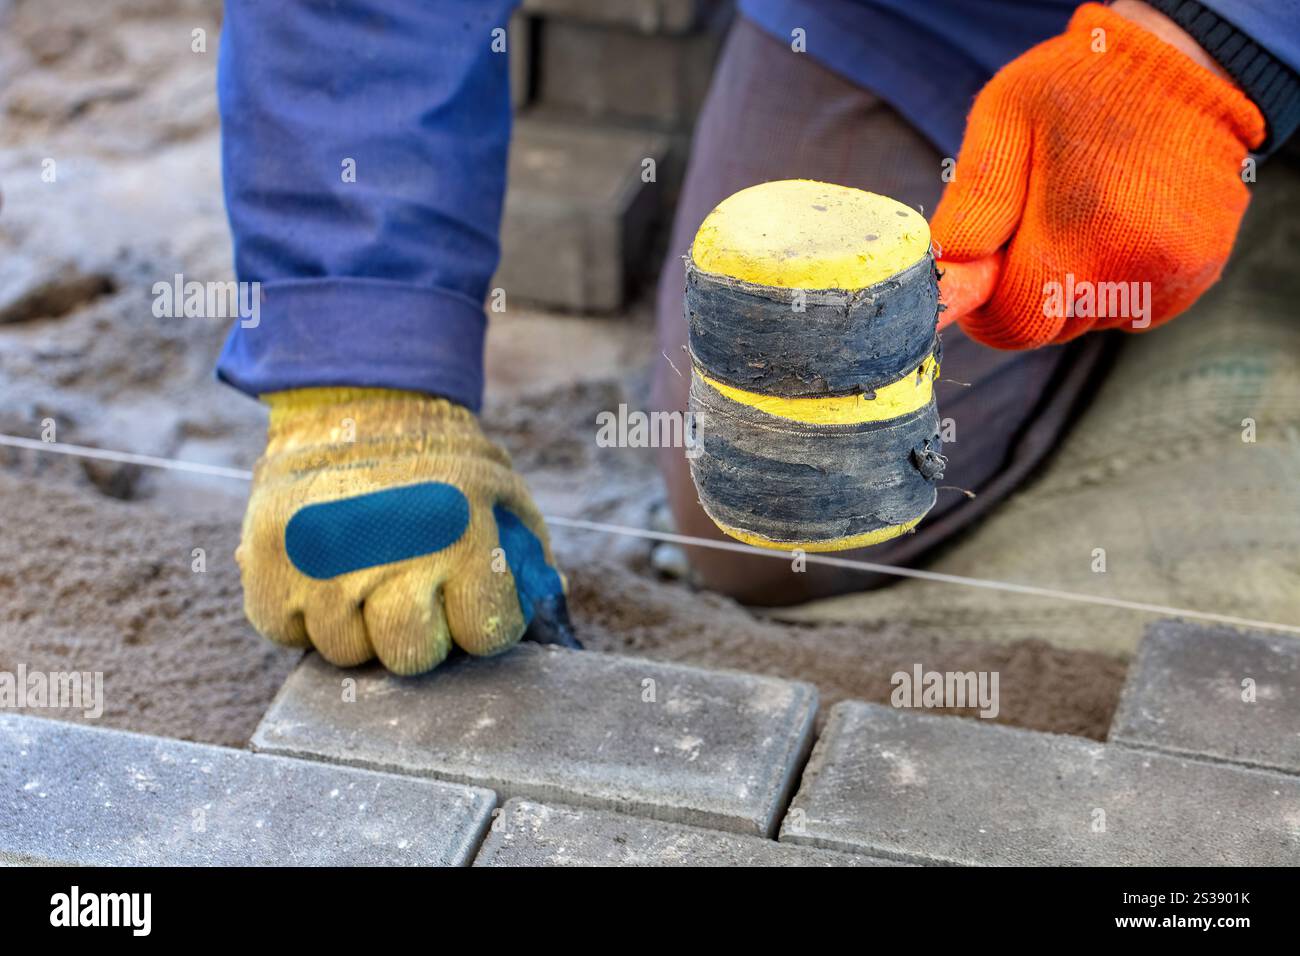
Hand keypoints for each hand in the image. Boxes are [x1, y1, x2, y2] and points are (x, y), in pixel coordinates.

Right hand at [237, 388, 574, 674]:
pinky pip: (288, 632)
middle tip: (413, 592)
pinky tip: (323, 570)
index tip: (472, 601)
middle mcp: (388, 553)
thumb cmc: (439, 458)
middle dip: (419, 632)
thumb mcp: (500, 491)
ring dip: (360, 623)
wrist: (355, 402)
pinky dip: (303, 613)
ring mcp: (319, 563)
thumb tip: (546, 613)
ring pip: (346, 651)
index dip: (482, 621)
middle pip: (410, 655)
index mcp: (460, 531)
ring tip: (365, 571)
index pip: (485, 634)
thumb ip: (524, 556)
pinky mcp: (264, 563)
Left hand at [931, 2, 1263, 347]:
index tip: (982, 266)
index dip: (984, 304)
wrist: (1186, 59)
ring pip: (1088, 319)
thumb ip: (974, 199)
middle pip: (1048, 328)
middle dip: (1025, 292)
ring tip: (1080, 212)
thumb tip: (950, 269)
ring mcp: (1170, 275)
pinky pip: (1130, 305)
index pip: (1011, 324)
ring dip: (1069, 286)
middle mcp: (1129, 267)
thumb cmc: (1080, 86)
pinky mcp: (1197, 273)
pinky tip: (1116, 222)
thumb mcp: (1006, 117)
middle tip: (1031, 226)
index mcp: (1076, 233)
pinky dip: (1111, 279)